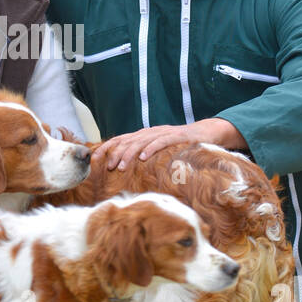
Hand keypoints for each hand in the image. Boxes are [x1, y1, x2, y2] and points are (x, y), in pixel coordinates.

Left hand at [91, 118, 247, 170]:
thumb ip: (145, 154)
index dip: (108, 147)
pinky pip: (161, 142)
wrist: (205, 132)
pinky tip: (143, 157)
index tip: (96, 158)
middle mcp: (151, 132)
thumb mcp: (159, 148)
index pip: (121, 139)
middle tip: (108, 167)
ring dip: (130, 154)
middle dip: (116, 153)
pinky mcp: (176, 136)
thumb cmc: (180, 144)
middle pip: (128, 140)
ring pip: (142, 142)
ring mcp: (163, 133)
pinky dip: (151, 149)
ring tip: (122, 166)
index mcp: (145, 135)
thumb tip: (127, 169)